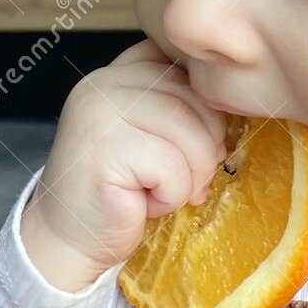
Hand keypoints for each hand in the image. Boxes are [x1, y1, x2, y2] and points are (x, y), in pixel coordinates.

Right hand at [20, 37, 228, 291]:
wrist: (72, 240)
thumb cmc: (122, 190)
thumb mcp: (154, 135)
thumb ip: (180, 107)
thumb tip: (236, 105)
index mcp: (120, 71)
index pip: (186, 67)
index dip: (203, 110)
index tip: (186, 145)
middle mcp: (105, 82)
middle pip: (197, 101)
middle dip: (202, 150)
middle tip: (176, 180)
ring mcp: (101, 112)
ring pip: (192, 135)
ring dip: (188, 178)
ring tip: (158, 191)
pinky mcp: (105, 150)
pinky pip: (174, 169)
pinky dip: (170, 196)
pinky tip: (143, 203)